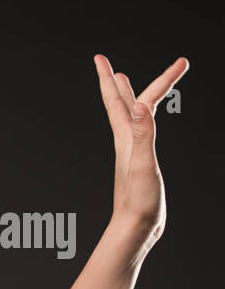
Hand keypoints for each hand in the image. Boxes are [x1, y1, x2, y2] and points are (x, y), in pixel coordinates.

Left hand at [93, 54, 188, 243]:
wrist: (133, 229)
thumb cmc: (138, 201)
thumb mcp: (143, 164)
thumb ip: (142, 133)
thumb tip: (137, 104)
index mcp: (126, 139)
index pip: (140, 100)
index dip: (163, 80)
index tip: (183, 62)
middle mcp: (124, 142)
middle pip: (117, 104)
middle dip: (115, 80)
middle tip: (104, 60)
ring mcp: (130, 152)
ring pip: (124, 116)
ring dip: (122, 95)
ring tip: (118, 79)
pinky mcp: (136, 162)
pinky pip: (135, 131)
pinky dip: (137, 118)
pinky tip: (140, 120)